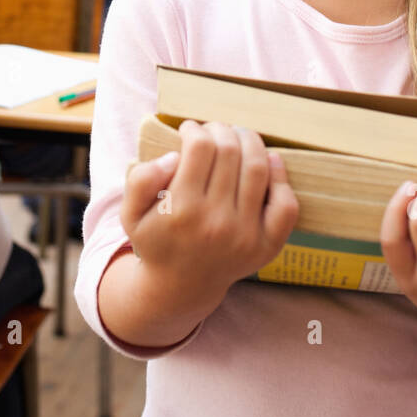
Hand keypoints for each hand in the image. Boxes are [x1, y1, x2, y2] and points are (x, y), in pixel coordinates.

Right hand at [120, 120, 298, 309]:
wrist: (181, 287)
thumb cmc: (156, 241)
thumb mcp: (130, 214)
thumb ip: (140, 180)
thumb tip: (174, 157)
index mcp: (181, 210)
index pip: (199, 148)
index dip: (195, 130)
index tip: (189, 130)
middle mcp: (216, 222)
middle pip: (230, 151)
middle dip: (221, 130)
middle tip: (213, 130)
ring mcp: (246, 235)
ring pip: (257, 167)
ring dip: (250, 142)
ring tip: (238, 137)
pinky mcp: (268, 245)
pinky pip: (286, 203)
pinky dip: (280, 176)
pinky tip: (268, 161)